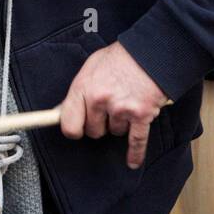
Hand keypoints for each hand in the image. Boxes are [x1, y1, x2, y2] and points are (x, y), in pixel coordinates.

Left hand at [58, 41, 169, 168]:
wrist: (152, 51)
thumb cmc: (122, 57)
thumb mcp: (92, 67)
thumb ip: (78, 90)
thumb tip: (61, 112)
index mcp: (84, 88)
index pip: (69, 124)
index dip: (74, 129)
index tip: (77, 129)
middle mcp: (100, 100)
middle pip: (93, 131)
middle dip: (100, 124)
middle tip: (109, 109)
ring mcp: (122, 109)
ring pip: (115, 132)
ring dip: (121, 123)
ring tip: (127, 102)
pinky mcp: (142, 115)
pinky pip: (136, 141)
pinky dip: (135, 153)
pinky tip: (132, 162)